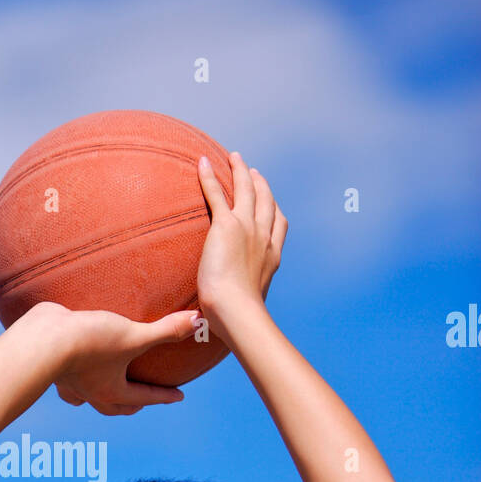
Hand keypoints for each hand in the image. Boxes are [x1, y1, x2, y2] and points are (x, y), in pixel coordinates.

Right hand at [42, 304, 197, 415]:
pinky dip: (73, 378)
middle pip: (116, 407)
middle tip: (143, 400)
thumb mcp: (132, 335)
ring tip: (105, 387)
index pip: (145, 396)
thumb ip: (165, 330)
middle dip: (132, 405)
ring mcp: (70, 383)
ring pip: (86, 399)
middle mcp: (91, 393)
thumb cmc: (90, 342)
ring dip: (99, 397)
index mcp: (112, 392)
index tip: (179, 397)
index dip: (164, 395)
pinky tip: (73, 367)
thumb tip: (198, 321)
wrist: (44, 338)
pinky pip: (66, 379)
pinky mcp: (55, 367)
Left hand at [194, 151, 287, 332]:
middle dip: (261, 183)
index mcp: (272, 256)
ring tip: (234, 157)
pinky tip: (202, 162)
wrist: (237, 311)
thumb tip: (216, 324)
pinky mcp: (226, 225)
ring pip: (246, 189)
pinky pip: (217, 193)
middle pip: (266, 200)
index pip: (278, 225)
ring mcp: (248, 228)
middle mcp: (264, 237)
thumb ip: (239, 305)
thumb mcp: (246, 308)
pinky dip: (210, 176)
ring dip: (240, 171)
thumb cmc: (239, 319)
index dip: (274, 209)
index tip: (270, 200)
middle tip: (253, 171)